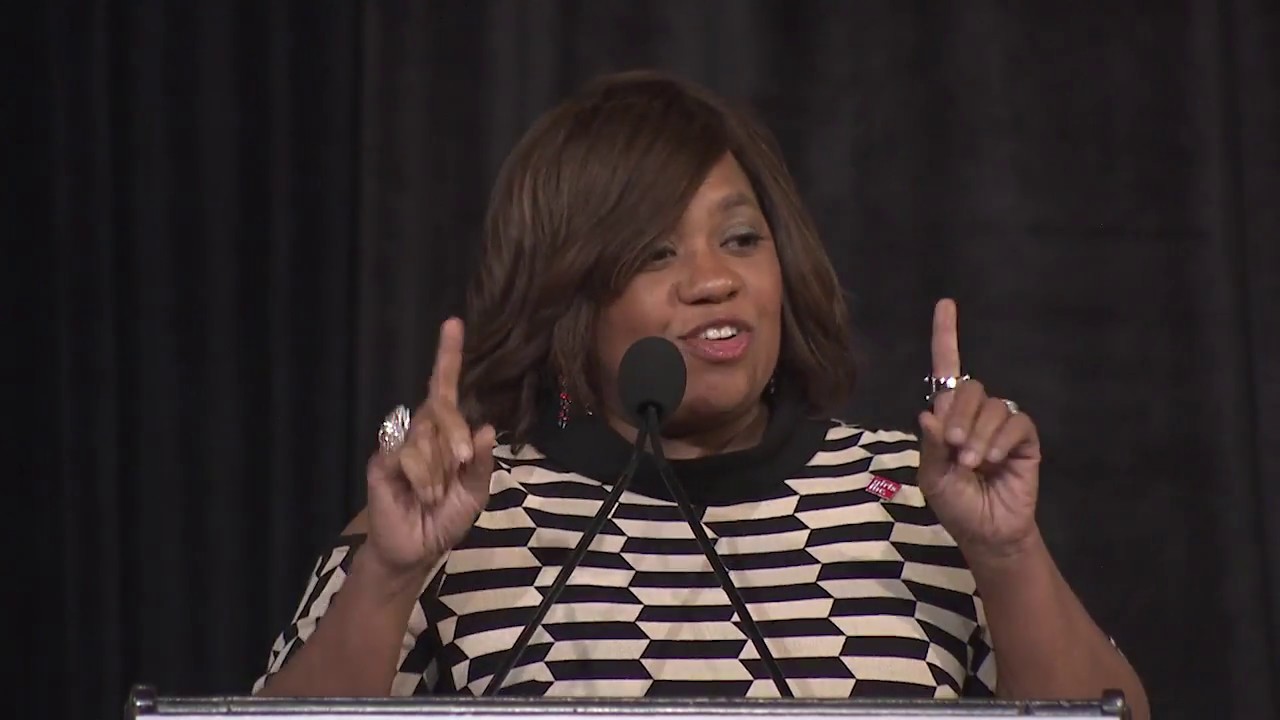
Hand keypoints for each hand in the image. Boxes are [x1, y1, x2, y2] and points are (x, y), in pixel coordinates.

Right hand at [363, 318, 496, 580]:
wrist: (417, 550)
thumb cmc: (446, 518)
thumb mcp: (475, 493)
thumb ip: (481, 463)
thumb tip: (486, 428)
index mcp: (445, 434)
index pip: (444, 388)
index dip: (448, 356)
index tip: (453, 323)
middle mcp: (421, 431)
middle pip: (440, 407)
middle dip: (455, 433)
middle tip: (461, 461)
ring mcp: (398, 444)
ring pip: (425, 437)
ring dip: (437, 473)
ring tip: (432, 496)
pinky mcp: (381, 461)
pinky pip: (405, 454)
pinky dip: (421, 478)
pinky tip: (419, 495)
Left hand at [917, 299, 1041, 559]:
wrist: (986, 532)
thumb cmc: (956, 506)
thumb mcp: (933, 477)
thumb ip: (930, 446)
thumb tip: (928, 413)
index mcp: (948, 419)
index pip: (946, 373)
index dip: (946, 337)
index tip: (946, 304)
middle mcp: (975, 415)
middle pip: (968, 389)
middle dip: (958, 416)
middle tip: (954, 448)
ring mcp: (1001, 426)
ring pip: (991, 406)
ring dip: (978, 435)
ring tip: (973, 464)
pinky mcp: (1025, 440)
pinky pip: (1015, 422)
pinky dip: (1000, 440)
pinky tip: (992, 460)